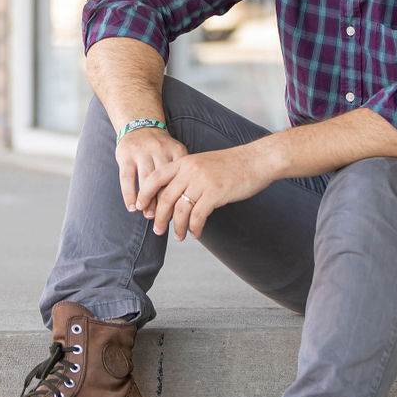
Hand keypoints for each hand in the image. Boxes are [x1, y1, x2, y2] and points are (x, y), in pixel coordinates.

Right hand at [115, 127, 187, 211]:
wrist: (139, 125)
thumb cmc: (160, 148)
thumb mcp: (175, 153)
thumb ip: (180, 173)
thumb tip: (185, 204)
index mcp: (176, 150)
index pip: (180, 178)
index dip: (180, 198)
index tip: (180, 214)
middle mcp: (160, 150)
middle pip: (164, 181)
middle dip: (163, 203)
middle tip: (164, 220)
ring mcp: (141, 151)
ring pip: (146, 180)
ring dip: (147, 201)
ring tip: (148, 215)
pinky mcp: (126, 155)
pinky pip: (127, 178)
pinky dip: (129, 195)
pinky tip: (132, 207)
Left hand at [137, 146, 271, 240]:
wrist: (256, 160)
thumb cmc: (231, 164)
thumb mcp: (203, 162)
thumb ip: (187, 174)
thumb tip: (174, 195)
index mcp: (184, 161)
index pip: (155, 177)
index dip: (145, 193)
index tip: (140, 207)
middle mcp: (190, 170)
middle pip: (165, 197)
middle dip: (159, 217)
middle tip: (157, 230)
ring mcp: (202, 181)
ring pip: (180, 209)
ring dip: (177, 227)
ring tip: (179, 236)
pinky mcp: (215, 193)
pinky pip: (198, 215)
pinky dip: (194, 227)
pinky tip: (195, 233)